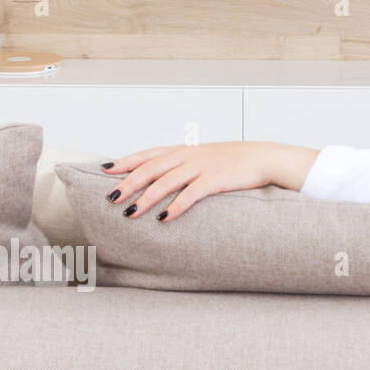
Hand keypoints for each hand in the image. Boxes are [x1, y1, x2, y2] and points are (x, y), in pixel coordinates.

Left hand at [101, 142, 318, 221]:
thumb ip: (183, 165)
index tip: (105, 169)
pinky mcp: (216, 180)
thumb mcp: (205, 157)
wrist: (264, 158)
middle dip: (129, 183)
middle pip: (152, 168)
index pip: (149, 154)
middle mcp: (190, 156)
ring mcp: (203, 167)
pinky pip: (191, 194)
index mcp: (185, 150)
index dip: (126, 161)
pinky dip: (176, 206)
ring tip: (131, 213)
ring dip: (147, 198)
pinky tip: (165, 218)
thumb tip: (161, 179)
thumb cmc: (234, 161)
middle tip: (111, 198)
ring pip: (167, 181)